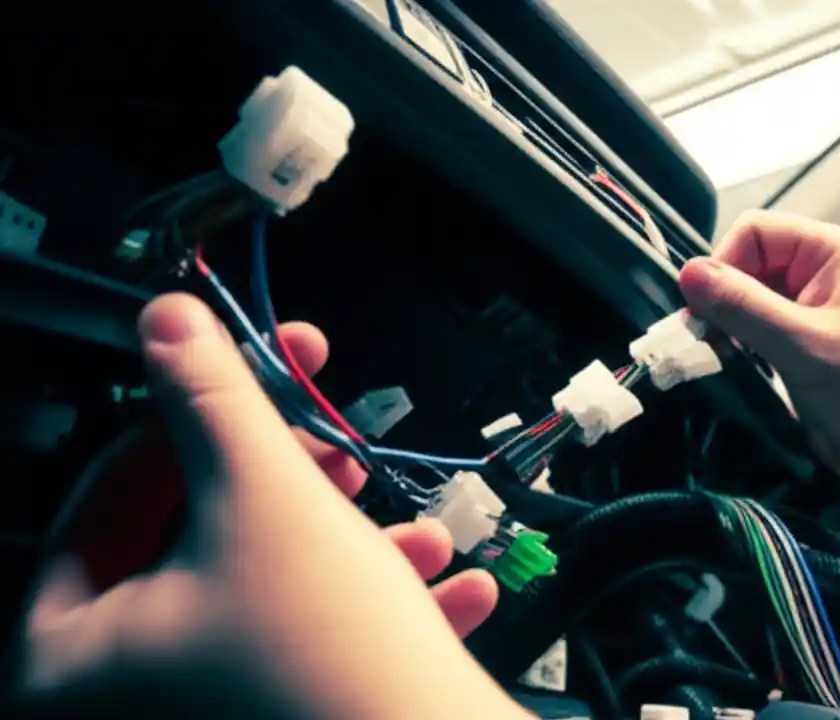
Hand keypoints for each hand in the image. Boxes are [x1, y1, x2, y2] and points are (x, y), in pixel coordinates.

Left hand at [17, 294, 527, 718]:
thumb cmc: (329, 666)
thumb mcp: (263, 494)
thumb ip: (206, 396)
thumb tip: (167, 323)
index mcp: (72, 654)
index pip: (109, 491)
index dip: (191, 413)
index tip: (255, 369)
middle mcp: (128, 697)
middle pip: (199, 537)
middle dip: (292, 484)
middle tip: (335, 444)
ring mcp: (210, 712)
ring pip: (275, 588)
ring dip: (352, 543)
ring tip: (412, 526)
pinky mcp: (286, 719)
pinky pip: (323, 641)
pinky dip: (381, 605)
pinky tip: (445, 580)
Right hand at [680, 211, 839, 484]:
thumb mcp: (803, 345)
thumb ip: (742, 307)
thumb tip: (690, 274)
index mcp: (834, 253)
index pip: (755, 232)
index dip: (724, 265)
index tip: (704, 309)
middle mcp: (824, 276)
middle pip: (748, 268)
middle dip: (723, 302)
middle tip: (709, 342)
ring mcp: (816, 314)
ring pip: (749, 305)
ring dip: (731, 331)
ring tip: (727, 361)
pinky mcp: (808, 351)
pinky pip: (760, 338)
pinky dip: (743, 354)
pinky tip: (742, 375)